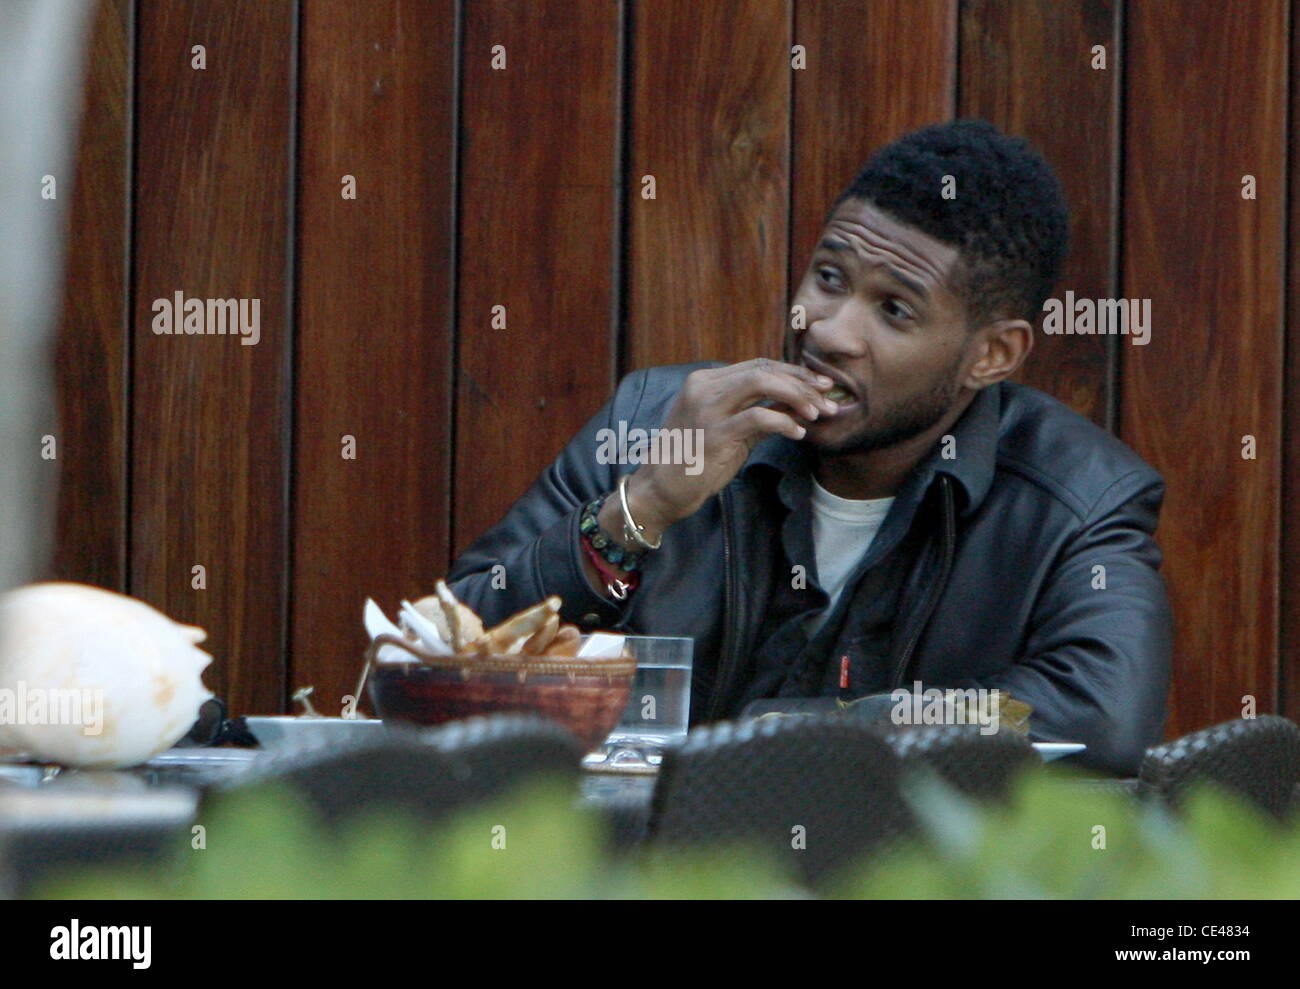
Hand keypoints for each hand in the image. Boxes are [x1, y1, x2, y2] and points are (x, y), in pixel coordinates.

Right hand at [617, 358, 837, 536]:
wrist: (659, 490)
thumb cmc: (693, 461)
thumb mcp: (729, 431)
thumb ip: (758, 414)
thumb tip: (797, 406)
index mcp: (706, 382)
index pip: (759, 365)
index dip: (794, 373)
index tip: (820, 386)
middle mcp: (704, 387)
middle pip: (764, 369)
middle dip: (801, 382)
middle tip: (827, 400)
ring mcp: (707, 407)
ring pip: (762, 382)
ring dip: (796, 396)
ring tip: (816, 414)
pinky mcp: (714, 432)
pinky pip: (759, 416)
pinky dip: (784, 421)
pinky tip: (797, 434)